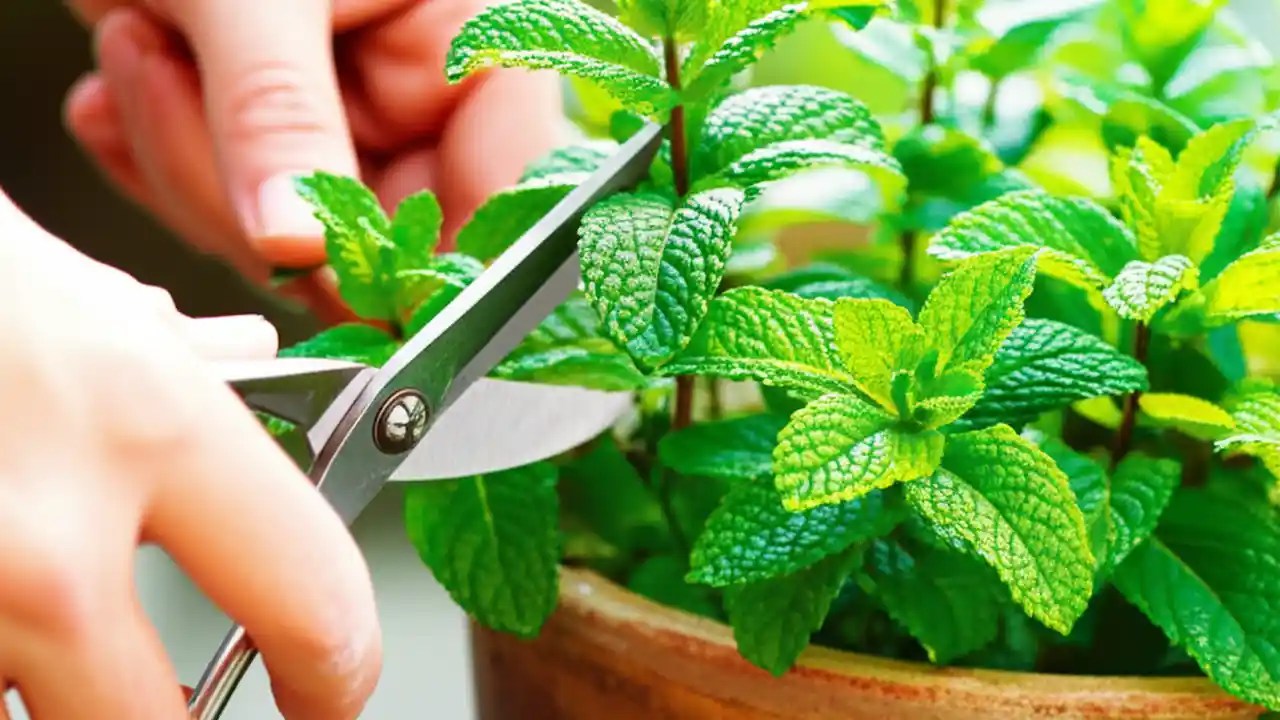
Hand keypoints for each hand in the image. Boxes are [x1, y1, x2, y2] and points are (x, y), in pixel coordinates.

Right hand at [0, 190, 380, 718]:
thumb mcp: (76, 299)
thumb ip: (180, 363)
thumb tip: (252, 367)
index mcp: (143, 427)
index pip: (315, 602)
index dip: (338, 671)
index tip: (329, 689)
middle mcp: (38, 534)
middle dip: (172, 711)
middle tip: (164, 690)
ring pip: (26, 719)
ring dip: (35, 686)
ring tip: (24, 604)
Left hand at [63, 0, 563, 303]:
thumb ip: (279, 113)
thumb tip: (294, 247)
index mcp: (476, 53)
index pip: (502, 209)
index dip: (430, 274)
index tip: (335, 288)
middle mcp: (427, 107)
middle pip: (382, 248)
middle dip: (260, 205)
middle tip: (175, 97)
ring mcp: (352, 132)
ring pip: (292, 245)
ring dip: (189, 167)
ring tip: (137, 40)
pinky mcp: (278, 147)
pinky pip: (229, 217)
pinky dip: (160, 161)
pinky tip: (130, 69)